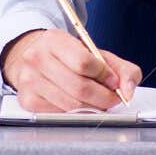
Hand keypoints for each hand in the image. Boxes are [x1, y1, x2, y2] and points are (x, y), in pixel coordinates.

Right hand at [0, 29, 141, 112]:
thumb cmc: (67, 56)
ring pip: (71, 105)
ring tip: (98, 101)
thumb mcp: (94, 52)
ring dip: (92, 108)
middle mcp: (37, 58)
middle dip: (104, 97)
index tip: (114, 81)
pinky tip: (79, 104)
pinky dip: (75, 113)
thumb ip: (121, 68)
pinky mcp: (27, 100)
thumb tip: (128, 90)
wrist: (33, 58)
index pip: (84, 62)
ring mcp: (29, 81)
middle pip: (79, 88)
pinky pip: (60, 114)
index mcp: (54, 40)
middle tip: (113, 98)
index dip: (105, 75)